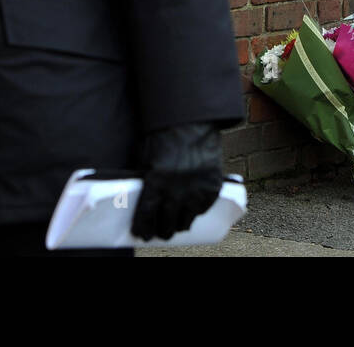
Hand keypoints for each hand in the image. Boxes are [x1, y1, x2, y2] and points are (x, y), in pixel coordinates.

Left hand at [130, 122, 223, 240]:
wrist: (193, 120)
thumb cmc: (164, 135)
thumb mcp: (146, 157)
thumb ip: (145, 180)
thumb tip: (141, 200)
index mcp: (156, 182)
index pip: (147, 215)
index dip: (143, 228)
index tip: (143, 234)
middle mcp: (177, 190)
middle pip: (167, 223)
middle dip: (162, 229)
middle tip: (161, 231)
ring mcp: (196, 190)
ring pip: (186, 220)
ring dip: (180, 222)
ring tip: (176, 221)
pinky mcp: (212, 187)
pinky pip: (203, 209)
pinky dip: (197, 210)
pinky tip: (191, 206)